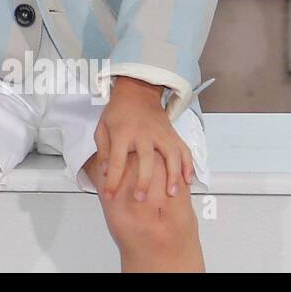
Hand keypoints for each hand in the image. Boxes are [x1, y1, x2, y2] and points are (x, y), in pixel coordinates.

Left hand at [95, 77, 194, 200]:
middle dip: (144, 180)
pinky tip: (188, 180)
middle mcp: (143, 133)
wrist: (137, 92)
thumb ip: (103, 151)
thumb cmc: (117, 113)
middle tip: (140, 198)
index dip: (113, 181)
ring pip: (171, 155)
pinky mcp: (173, 133)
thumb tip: (105, 173)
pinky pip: (184, 150)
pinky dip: (188, 165)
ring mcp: (160, 133)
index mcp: (122, 133)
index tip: (110, 196)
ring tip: (171, 194)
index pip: (117, 161)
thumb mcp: (102, 128)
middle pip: (146, 159)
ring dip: (172, 175)